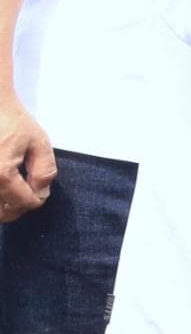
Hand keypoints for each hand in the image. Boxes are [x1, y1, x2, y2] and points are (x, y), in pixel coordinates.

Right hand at [0, 91, 55, 222]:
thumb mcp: (38, 142)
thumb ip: (44, 170)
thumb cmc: (10, 119)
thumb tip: (41, 192)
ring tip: (13, 192)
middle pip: (2, 214)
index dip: (38, 199)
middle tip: (27, 195)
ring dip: (3, 206)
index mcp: (1, 174)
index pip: (24, 203)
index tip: (41, 190)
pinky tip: (3, 185)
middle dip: (17, 209)